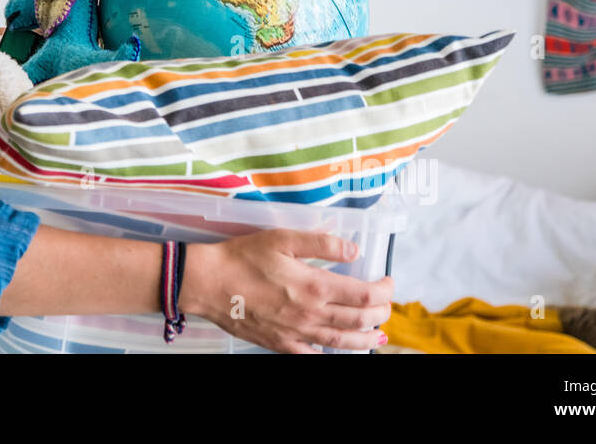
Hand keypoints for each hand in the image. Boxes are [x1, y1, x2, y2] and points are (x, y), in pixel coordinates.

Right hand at [179, 229, 393, 353]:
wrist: (208, 283)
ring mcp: (297, 333)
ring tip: (379, 336)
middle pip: (360, 321)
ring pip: (343, 343)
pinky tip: (339, 351)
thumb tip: (353, 251)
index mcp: (314, 286)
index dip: (384, 290)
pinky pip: (313, 355)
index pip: (364, 295)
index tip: (388, 281)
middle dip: (380, 313)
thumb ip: (321, 244)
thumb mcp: (282, 239)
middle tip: (386, 304)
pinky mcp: (281, 344)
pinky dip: (332, 355)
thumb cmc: (242, 257)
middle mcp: (311, 314)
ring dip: (367, 340)